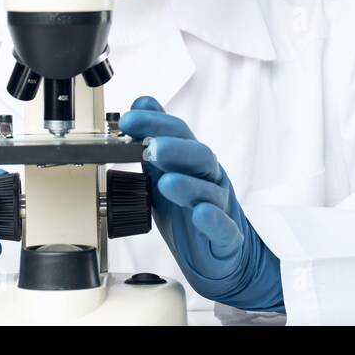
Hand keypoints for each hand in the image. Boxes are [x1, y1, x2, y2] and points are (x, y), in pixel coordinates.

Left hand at [117, 96, 283, 312]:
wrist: (216, 252)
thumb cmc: (187, 208)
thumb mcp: (164, 170)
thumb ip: (154, 138)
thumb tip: (142, 102)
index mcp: (191, 159)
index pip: (177, 132)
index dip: (153, 123)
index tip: (128, 120)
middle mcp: (207, 176)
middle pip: (198, 155)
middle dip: (175, 148)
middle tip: (151, 147)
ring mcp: (219, 204)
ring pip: (209, 189)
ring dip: (188, 184)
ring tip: (167, 182)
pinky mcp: (226, 234)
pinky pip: (222, 225)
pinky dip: (212, 219)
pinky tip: (200, 214)